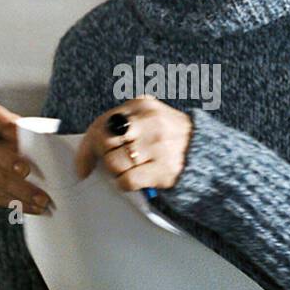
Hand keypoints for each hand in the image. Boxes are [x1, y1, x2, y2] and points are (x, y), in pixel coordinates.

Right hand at [0, 103, 50, 213]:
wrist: (32, 173)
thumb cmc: (41, 150)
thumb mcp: (43, 138)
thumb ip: (46, 138)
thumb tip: (65, 147)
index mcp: (0, 125)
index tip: (14, 129)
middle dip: (10, 161)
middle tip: (27, 172)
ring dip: (22, 190)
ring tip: (44, 200)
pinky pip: (0, 197)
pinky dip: (21, 204)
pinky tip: (37, 208)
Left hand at [74, 96, 192, 191]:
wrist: (207, 153)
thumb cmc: (172, 137)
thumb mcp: (148, 118)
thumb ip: (120, 126)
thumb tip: (86, 154)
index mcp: (142, 105)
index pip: (101, 124)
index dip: (87, 148)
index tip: (82, 165)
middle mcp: (149, 123)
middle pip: (103, 143)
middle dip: (105, 157)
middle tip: (116, 161)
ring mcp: (156, 146)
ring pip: (113, 164)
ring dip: (118, 172)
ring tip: (133, 168)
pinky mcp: (162, 169)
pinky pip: (126, 181)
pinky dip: (126, 184)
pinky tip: (138, 179)